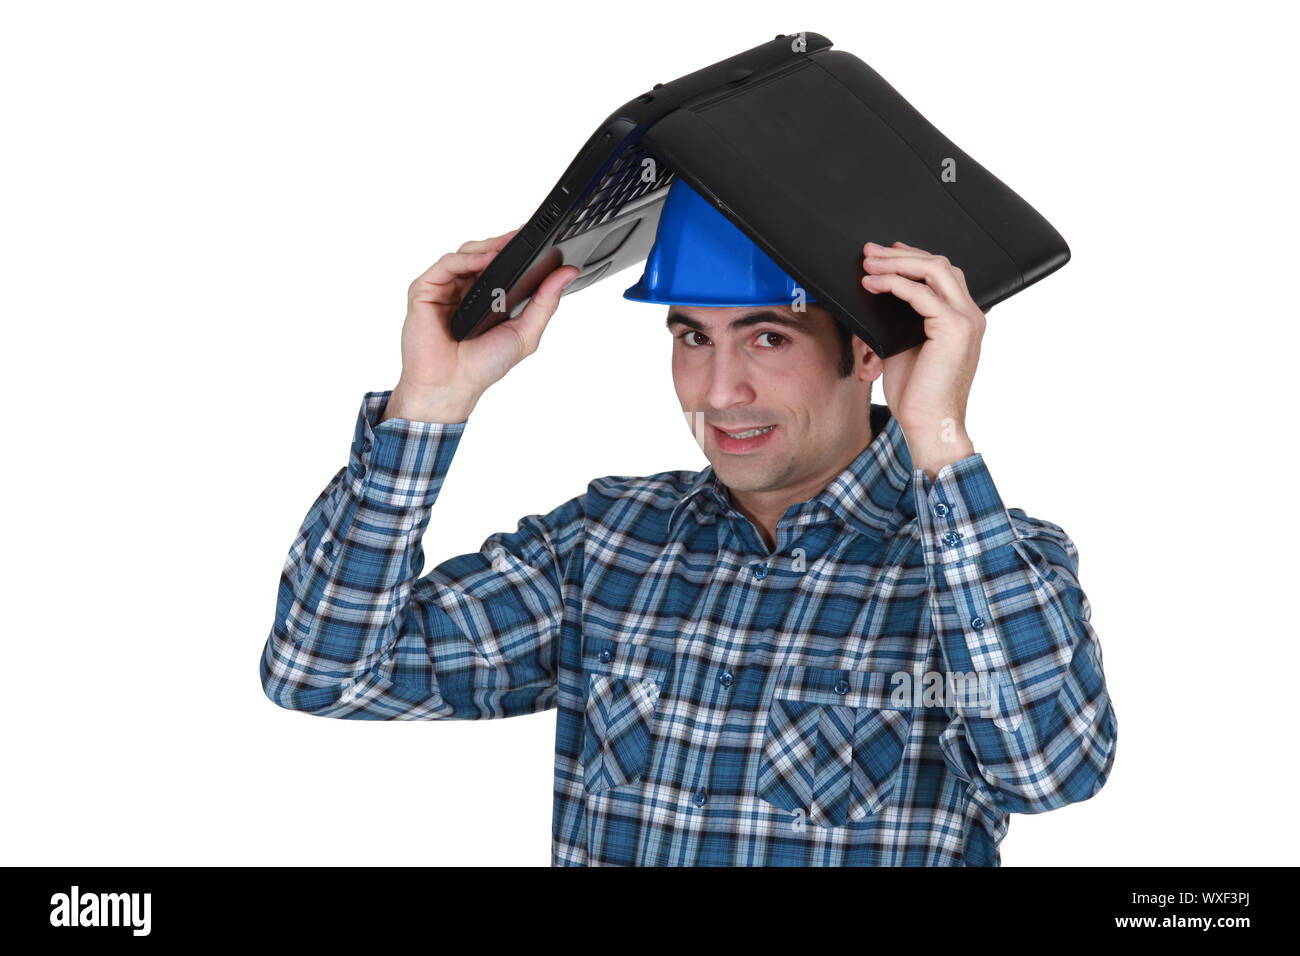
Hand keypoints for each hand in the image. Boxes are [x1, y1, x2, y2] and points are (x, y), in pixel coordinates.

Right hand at [385, 229, 579, 422]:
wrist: (450, 386)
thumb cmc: (482, 366)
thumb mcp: (525, 333)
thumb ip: (545, 302)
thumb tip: (566, 273)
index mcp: (488, 298)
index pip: (503, 264)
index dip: (519, 250)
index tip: (541, 239)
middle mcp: (466, 290)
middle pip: (484, 253)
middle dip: (505, 243)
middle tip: (524, 237)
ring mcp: (445, 289)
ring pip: (466, 254)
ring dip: (487, 247)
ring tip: (507, 248)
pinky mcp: (425, 290)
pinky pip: (446, 264)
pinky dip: (466, 258)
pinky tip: (484, 261)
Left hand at [861, 240, 983, 476]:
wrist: (929, 424)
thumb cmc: (917, 394)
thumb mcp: (903, 348)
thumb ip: (899, 321)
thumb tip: (876, 297)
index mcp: (962, 319)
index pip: (942, 274)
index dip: (912, 258)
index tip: (884, 254)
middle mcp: (969, 315)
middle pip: (939, 265)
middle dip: (900, 254)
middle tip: (870, 252)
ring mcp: (965, 320)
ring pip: (934, 270)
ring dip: (896, 263)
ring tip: (868, 263)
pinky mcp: (953, 329)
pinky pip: (921, 294)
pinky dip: (894, 284)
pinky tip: (873, 284)